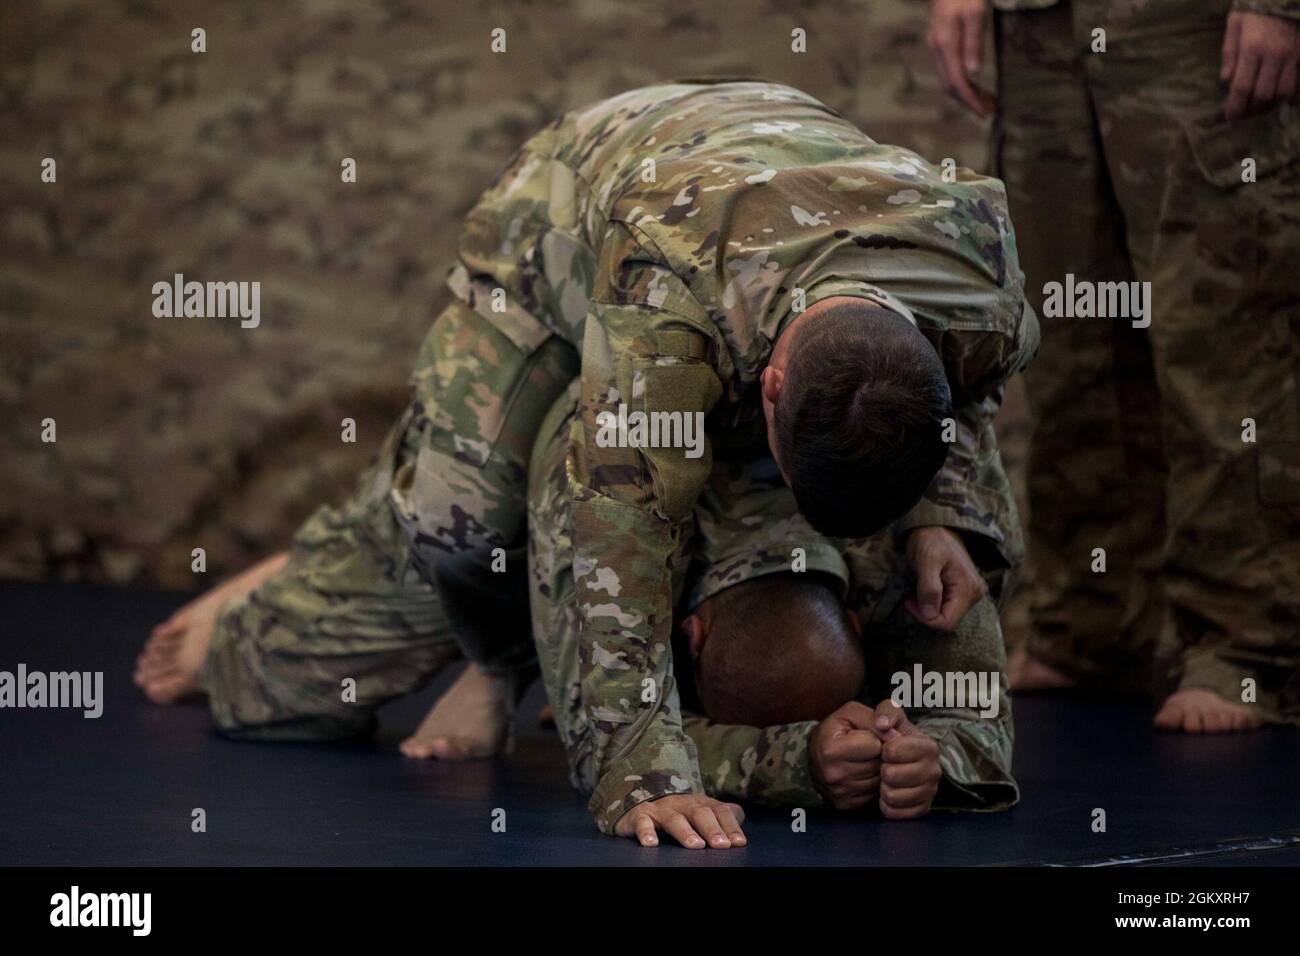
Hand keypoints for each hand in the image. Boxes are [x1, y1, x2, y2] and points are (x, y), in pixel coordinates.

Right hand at [614, 794, 746, 848]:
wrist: (641, 801)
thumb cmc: (679, 814)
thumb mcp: (702, 814)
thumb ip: (722, 820)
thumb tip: (741, 835)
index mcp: (701, 803)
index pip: (720, 811)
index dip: (730, 826)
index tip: (738, 842)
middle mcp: (682, 803)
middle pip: (700, 813)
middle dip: (712, 828)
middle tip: (721, 845)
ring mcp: (661, 809)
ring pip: (674, 819)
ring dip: (685, 832)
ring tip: (695, 845)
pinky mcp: (639, 816)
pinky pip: (642, 822)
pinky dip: (646, 832)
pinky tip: (651, 843)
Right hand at [809, 701, 883, 809]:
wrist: (816, 753)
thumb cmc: (838, 729)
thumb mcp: (854, 712)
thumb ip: (879, 715)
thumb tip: (896, 734)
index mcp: (831, 750)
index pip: (874, 746)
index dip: (875, 737)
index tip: (865, 735)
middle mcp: (832, 775)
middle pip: (877, 765)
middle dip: (878, 755)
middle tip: (866, 748)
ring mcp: (838, 793)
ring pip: (878, 782)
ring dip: (876, 770)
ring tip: (863, 760)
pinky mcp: (845, 805)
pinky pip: (873, 796)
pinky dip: (872, 784)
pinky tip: (862, 773)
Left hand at [874, 700, 942, 819]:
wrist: (900, 760)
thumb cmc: (893, 735)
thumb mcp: (890, 714)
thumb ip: (886, 711)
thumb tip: (882, 724)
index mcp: (928, 747)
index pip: (893, 750)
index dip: (883, 749)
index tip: (886, 748)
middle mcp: (935, 771)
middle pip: (891, 775)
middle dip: (882, 769)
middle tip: (886, 765)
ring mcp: (930, 792)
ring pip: (891, 796)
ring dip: (883, 788)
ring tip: (887, 779)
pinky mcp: (922, 810)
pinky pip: (893, 813)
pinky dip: (886, 805)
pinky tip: (889, 793)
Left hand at [904, 526, 986, 630]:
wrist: (935, 527)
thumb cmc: (930, 541)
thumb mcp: (926, 561)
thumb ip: (929, 589)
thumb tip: (929, 615)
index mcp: (968, 589)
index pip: (947, 622)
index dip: (925, 619)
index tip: (909, 603)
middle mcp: (974, 594)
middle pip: (948, 621)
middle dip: (926, 614)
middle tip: (911, 598)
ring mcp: (971, 593)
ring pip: (947, 616)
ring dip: (929, 609)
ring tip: (917, 592)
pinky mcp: (964, 591)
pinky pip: (948, 608)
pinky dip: (933, 604)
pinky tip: (926, 592)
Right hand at [927, 0, 995, 115]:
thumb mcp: (975, 12)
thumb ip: (973, 42)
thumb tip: (974, 72)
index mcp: (945, 43)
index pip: (957, 80)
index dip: (971, 99)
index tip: (985, 111)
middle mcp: (937, 49)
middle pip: (949, 85)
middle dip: (969, 101)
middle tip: (989, 109)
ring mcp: (936, 47)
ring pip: (948, 80)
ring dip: (966, 93)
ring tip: (986, 100)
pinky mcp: (939, 44)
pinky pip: (948, 71)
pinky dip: (962, 83)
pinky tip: (975, 84)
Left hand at [1221, 11, 1298, 120]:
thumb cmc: (1256, 7)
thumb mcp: (1235, 24)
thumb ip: (1229, 53)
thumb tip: (1226, 80)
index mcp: (1252, 48)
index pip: (1242, 87)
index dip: (1236, 107)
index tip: (1231, 118)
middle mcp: (1275, 54)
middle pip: (1263, 94)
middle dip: (1252, 107)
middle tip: (1245, 111)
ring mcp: (1294, 54)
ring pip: (1284, 91)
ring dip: (1272, 101)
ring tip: (1262, 104)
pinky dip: (1293, 93)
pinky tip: (1285, 97)